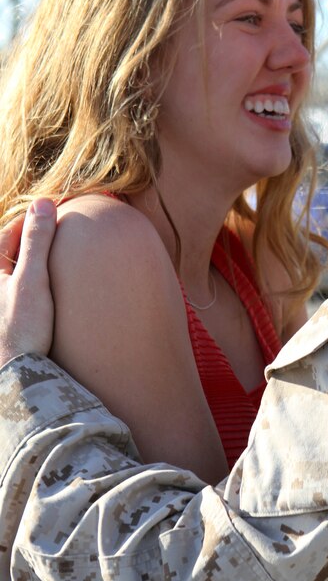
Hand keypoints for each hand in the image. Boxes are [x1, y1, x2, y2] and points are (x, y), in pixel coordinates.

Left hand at [0, 198, 56, 365]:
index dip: (36, 220)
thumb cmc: (21, 329)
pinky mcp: (9, 317)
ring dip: (40, 262)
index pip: (11, 230)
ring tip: (65, 260)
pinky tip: (58, 288)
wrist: (16, 377)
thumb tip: (44, 202)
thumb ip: (37, 240)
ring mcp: (1, 301)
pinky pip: (25, 289)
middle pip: (14, 250)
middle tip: (67, 231)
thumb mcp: (32, 279)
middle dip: (38, 240)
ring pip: (20, 270)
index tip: (61, 213)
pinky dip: (40, 282)